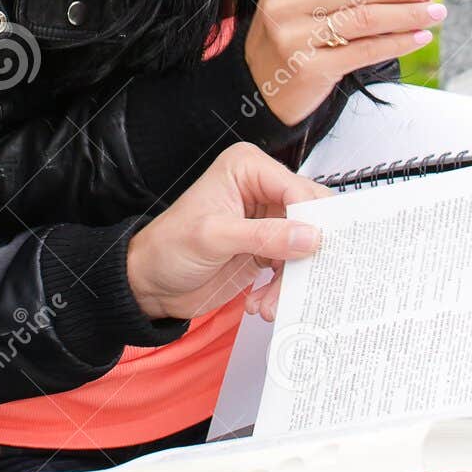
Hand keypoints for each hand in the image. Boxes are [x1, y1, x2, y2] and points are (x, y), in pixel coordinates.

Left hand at [126, 142, 331, 321]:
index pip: (296, 188)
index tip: (320, 249)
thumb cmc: (167, 247)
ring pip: (306, 246)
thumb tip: (308, 236)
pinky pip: (293, 266)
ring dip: (294, 278)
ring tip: (273, 300)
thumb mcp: (213, 237)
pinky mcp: (268, 248)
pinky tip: (265, 302)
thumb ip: (264, 236)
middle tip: (310, 278)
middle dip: (309, 251)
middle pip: (309, 216)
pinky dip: (284, 288)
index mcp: (247, 169)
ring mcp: (267, 221)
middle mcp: (261, 190)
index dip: (312, 219)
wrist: (151, 283)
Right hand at [243, 0, 446, 125]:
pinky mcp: (311, 68)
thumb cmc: (287, 40)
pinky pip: (368, 50)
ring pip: (368, 17)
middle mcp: (285, 4)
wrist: (257, 90)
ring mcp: (296, 37)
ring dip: (409, 14)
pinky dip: (400, 42)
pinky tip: (417, 37)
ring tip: (433, 13)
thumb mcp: (296, 3)